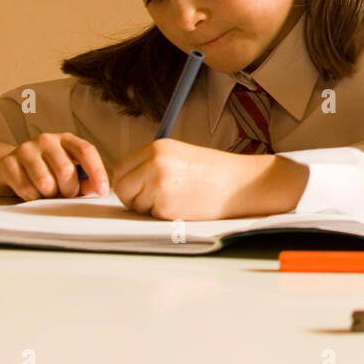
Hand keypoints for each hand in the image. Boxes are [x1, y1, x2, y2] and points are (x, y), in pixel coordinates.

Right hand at [0, 132, 108, 199]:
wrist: (8, 167)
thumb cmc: (45, 170)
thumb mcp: (68, 171)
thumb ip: (84, 179)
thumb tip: (96, 188)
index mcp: (66, 139)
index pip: (86, 151)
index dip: (97, 171)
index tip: (102, 190)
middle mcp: (46, 140)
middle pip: (66, 170)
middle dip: (69, 189)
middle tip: (65, 194)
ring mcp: (26, 149)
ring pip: (45, 182)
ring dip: (50, 195)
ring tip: (48, 192)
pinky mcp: (9, 163)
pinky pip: (26, 189)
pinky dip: (33, 198)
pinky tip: (33, 192)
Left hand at [110, 139, 308, 220]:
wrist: (242, 184)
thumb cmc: (215, 172)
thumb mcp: (180, 156)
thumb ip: (152, 164)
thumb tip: (127, 182)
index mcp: (157, 148)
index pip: (122, 169)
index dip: (129, 182)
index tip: (140, 189)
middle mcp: (154, 164)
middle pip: (122, 188)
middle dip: (134, 197)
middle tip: (155, 199)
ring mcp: (159, 185)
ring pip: (135, 204)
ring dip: (149, 207)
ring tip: (177, 198)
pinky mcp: (166, 207)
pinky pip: (152, 216)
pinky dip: (164, 215)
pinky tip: (184, 206)